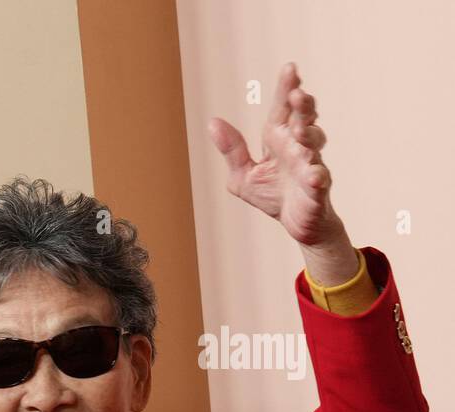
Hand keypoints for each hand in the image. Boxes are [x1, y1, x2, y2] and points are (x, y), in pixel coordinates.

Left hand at [209, 62, 344, 248]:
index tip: (290, 68)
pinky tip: (314, 176)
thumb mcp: (243, 174)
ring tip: (301, 130)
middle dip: (303, 106)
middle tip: (298, 94)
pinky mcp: (317, 189)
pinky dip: (317, 176)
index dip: (287, 89)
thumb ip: (231, 150)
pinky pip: (319, 180)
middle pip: (304, 120)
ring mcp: (310, 165)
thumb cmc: (272, 194)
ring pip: (314, 145)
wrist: (296, 223)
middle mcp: (298, 147)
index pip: (283, 110)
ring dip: (309, 135)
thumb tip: (212, 122)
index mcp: (279, 139)